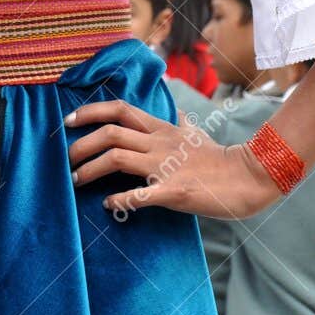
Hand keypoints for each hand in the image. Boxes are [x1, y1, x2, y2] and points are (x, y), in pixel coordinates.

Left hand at [65, 99, 279, 219]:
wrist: (248, 177)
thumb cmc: (221, 159)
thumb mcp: (198, 134)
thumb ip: (183, 124)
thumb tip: (180, 113)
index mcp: (161, 129)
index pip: (119, 110)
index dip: (90, 112)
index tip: (68, 120)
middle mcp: (159, 143)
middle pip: (110, 133)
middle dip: (81, 145)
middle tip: (67, 161)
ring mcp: (165, 167)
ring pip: (117, 159)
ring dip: (91, 170)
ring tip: (76, 181)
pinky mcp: (173, 191)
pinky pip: (140, 195)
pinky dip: (119, 200)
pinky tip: (108, 205)